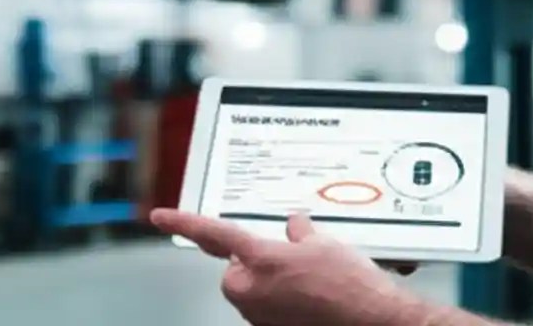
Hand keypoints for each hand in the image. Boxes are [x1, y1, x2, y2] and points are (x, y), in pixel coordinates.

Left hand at [151, 208, 423, 325]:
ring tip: (311, 280)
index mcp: (260, 260)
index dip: (185, 223)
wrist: (372, 323)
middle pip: (236, 270)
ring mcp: (262, 316)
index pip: (214, 235)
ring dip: (272, 283)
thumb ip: (300, 232)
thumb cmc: (349, 285)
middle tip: (289, 258)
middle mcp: (253, 291)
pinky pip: (269, 310)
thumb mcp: (325, 243)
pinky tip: (314, 298)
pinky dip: (284, 302)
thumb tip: (294, 227)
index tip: (160, 217)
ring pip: (253, 292)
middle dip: (254, 263)